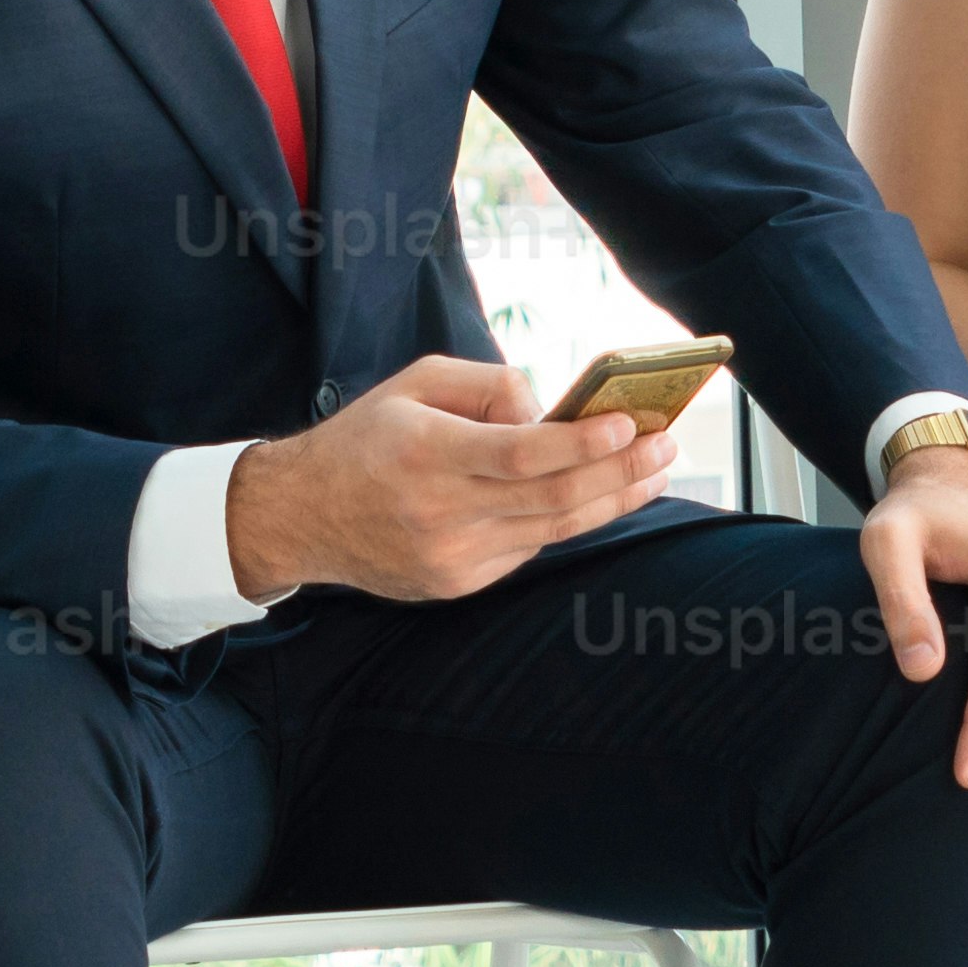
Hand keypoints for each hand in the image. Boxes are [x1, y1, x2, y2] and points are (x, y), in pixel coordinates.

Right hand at [222, 352, 686, 609]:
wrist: (300, 517)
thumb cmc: (366, 438)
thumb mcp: (416, 383)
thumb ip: (490, 386)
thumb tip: (551, 411)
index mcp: (426, 452)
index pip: (521, 454)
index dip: (582, 443)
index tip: (629, 423)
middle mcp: (440, 510)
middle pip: (553, 498)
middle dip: (621, 469)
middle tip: (666, 443)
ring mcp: (451, 556)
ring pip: (553, 529)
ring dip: (613, 498)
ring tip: (655, 470)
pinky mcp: (457, 583)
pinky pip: (528, 549)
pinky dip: (569, 520)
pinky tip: (602, 495)